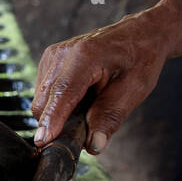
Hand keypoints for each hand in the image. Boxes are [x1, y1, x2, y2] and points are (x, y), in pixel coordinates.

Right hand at [31, 12, 169, 152]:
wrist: (139, 35)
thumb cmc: (139, 59)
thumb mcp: (134, 91)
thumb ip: (110, 118)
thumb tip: (93, 145)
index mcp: (86, 56)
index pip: (62, 93)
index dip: (52, 119)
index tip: (42, 141)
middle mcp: (63, 53)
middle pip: (45, 101)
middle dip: (57, 124)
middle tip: (85, 132)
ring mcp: (53, 55)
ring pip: (42, 101)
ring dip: (58, 115)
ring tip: (89, 108)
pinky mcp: (49, 61)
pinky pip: (45, 94)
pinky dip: (58, 104)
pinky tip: (81, 99)